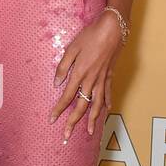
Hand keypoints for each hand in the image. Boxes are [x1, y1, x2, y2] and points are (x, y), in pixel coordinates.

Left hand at [50, 11, 122, 141]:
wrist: (113, 29)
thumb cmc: (90, 36)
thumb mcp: (72, 48)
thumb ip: (63, 66)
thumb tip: (57, 83)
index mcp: (79, 73)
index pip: (67, 97)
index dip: (58, 110)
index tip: (52, 120)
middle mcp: (91, 80)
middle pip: (81, 106)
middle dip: (73, 122)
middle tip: (66, 136)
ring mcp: (102, 79)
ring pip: (97, 105)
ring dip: (92, 120)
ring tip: (88, 132)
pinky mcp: (110, 75)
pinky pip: (108, 93)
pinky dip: (107, 103)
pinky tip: (106, 111)